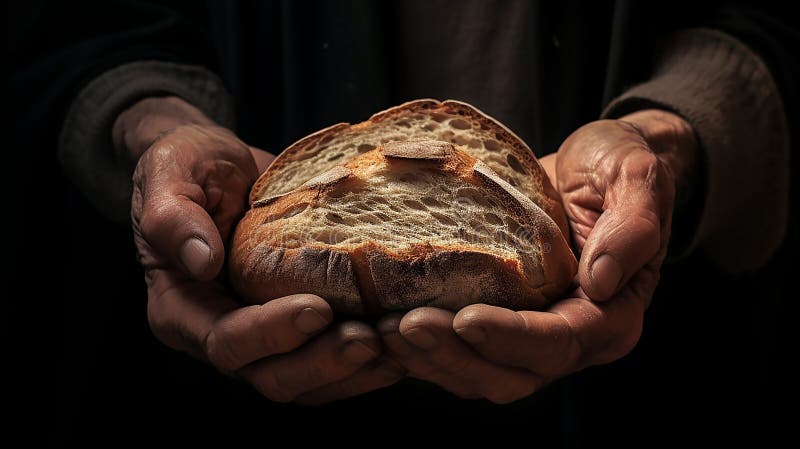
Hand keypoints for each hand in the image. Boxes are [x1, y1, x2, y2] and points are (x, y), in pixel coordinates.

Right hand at [125, 97, 403, 403]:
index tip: (316, 308)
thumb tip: (202, 261)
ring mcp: (265, 337)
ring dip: (354, 371)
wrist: (222, 166)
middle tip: (369, 339)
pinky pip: (331, 360)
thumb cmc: (189, 166)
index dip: (271, 333)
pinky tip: (405, 339)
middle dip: (323, 363)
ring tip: (399, 345)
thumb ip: (173, 215)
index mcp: (182, 309)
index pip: (225, 341)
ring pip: (309, 381)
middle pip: (272, 377)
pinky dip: (367, 360)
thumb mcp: (170, 173)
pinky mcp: (299, 328)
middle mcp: (223, 334)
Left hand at [380, 109, 698, 402]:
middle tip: (401, 326)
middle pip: (510, 374)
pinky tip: (381, 326)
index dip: (510, 338)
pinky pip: (458, 350)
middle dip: (455, 356)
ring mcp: (529, 335)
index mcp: (609, 315)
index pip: (558, 343)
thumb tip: (603, 281)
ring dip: (429, 359)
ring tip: (381, 329)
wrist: (589, 166)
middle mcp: (568, 337)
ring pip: (478, 372)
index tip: (465, 319)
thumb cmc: (614, 165)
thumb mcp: (635, 176)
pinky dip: (421, 348)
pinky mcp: (497, 321)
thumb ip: (633, 226)